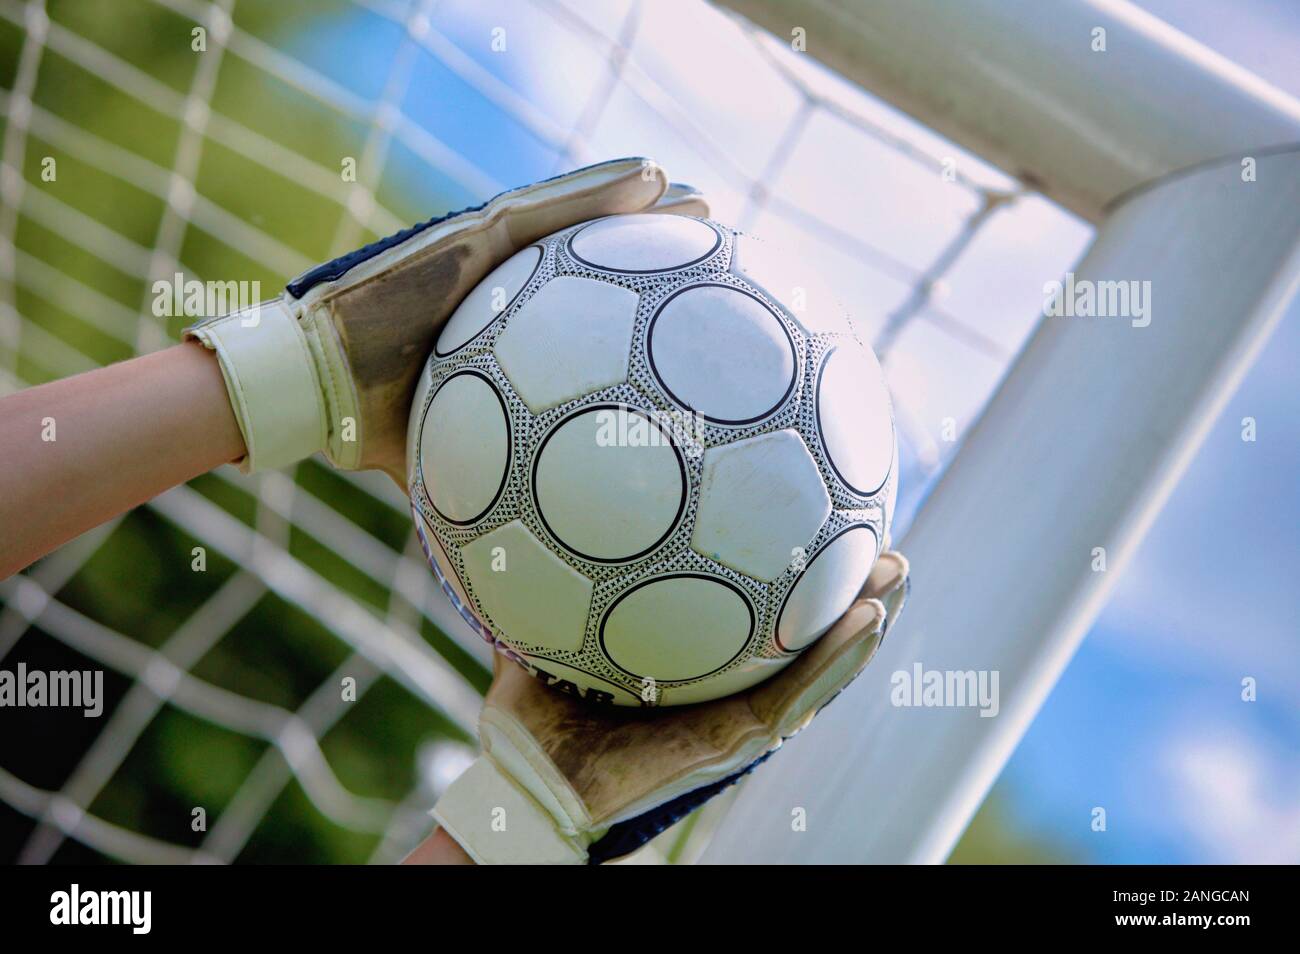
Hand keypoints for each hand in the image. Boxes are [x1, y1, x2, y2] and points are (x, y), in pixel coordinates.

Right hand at [187, 158, 705, 483]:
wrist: (318, 391)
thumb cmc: (379, 431)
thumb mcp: (461, 471)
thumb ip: (499, 504)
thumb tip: (518, 597)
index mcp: (511, 340)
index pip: (590, 317)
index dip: (640, 311)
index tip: (697, 317)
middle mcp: (507, 293)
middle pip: (594, 262)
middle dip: (654, 247)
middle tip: (718, 241)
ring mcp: (487, 258)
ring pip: (576, 220)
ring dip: (636, 204)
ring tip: (695, 194)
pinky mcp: (466, 236)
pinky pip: (539, 209)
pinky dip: (592, 188)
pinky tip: (645, 173)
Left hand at [427, 550, 908, 863]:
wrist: (531, 790)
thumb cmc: (531, 725)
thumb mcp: (541, 638)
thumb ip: (544, 587)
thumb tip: (527, 519)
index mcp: (697, 677)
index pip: (759, 626)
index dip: (796, 586)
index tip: (823, 529)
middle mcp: (728, 697)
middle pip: (805, 641)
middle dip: (847, 594)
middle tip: (882, 544)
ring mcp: (739, 722)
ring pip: (822, 669)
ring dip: (865, 623)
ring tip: (898, 573)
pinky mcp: (739, 744)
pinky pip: (802, 697)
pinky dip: (838, 661)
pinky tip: (867, 618)